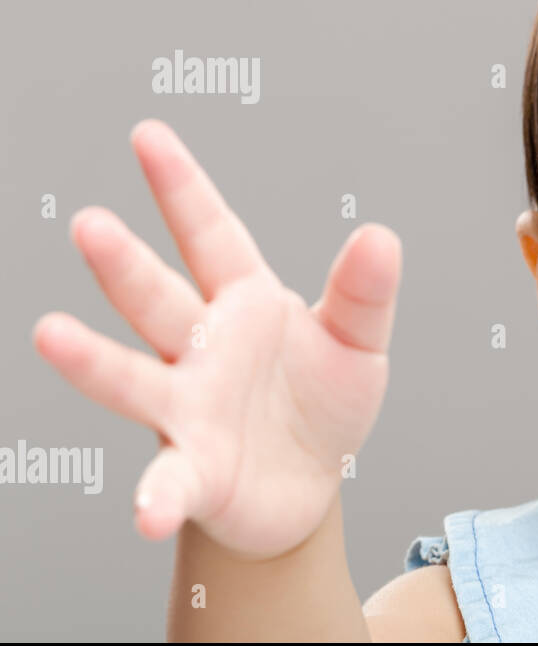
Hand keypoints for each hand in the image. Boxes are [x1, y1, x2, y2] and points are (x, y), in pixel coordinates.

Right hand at [33, 119, 400, 560]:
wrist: (306, 483)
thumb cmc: (323, 401)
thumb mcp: (357, 342)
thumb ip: (363, 293)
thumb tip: (380, 234)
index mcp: (245, 302)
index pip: (211, 235)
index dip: (181, 187)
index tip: (148, 134)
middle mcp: (202, 347)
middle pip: (158, 298)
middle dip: (125, 264)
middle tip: (89, 223)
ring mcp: (188, 408)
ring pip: (136, 378)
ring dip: (93, 361)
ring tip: (50, 335)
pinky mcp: (194, 470)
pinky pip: (170, 481)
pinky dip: (156, 496)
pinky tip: (146, 511)